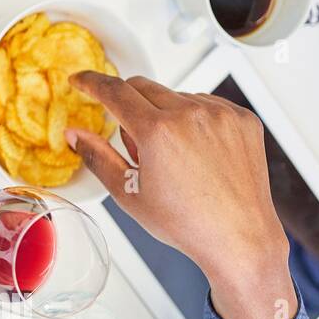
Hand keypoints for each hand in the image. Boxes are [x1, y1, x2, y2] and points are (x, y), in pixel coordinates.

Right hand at [67, 71, 294, 318]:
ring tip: (173, 156)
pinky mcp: (243, 119)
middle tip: (134, 142)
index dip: (91, 82)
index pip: (114, 91)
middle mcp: (191, 115)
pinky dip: (193, 118)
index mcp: (158, 132)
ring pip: (175, 96)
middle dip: (128, 105)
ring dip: (163, 114)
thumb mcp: (128, 193)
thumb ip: (96, 156)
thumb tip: (74, 134)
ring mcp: (221, 114)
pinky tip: (195, 151)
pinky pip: (206, 103)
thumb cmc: (186, 223)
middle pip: (142, 87)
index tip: (81, 80)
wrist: (239, 238)